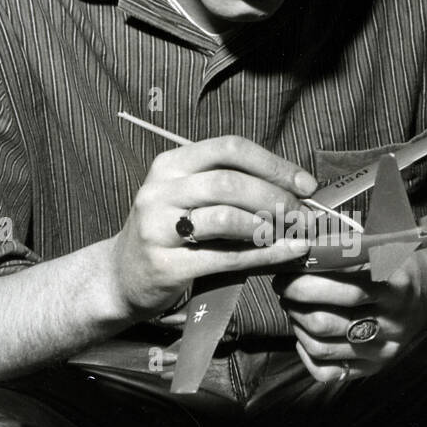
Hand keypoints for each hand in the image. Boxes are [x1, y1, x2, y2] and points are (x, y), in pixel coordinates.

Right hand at [107, 136, 315, 318]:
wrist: (121, 277)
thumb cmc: (169, 234)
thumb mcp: (188, 198)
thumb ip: (230, 187)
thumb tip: (293, 188)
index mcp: (170, 164)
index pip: (229, 148)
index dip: (273, 164)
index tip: (305, 183)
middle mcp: (160, 191)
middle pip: (229, 182)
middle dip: (275, 196)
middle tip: (303, 214)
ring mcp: (158, 228)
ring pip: (225, 216)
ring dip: (268, 225)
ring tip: (293, 234)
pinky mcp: (166, 265)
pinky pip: (225, 257)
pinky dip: (264, 255)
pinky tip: (288, 253)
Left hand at [273, 246, 426, 382]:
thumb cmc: (397, 260)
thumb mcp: (381, 243)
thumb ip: (342, 245)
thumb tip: (293, 246)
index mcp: (395, 283)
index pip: (342, 284)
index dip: (305, 277)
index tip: (288, 267)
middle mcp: (392, 320)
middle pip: (326, 319)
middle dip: (294, 300)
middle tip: (284, 286)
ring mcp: (384, 348)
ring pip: (321, 345)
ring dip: (296, 324)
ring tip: (293, 306)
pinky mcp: (375, 367)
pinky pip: (328, 371)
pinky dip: (306, 354)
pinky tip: (305, 335)